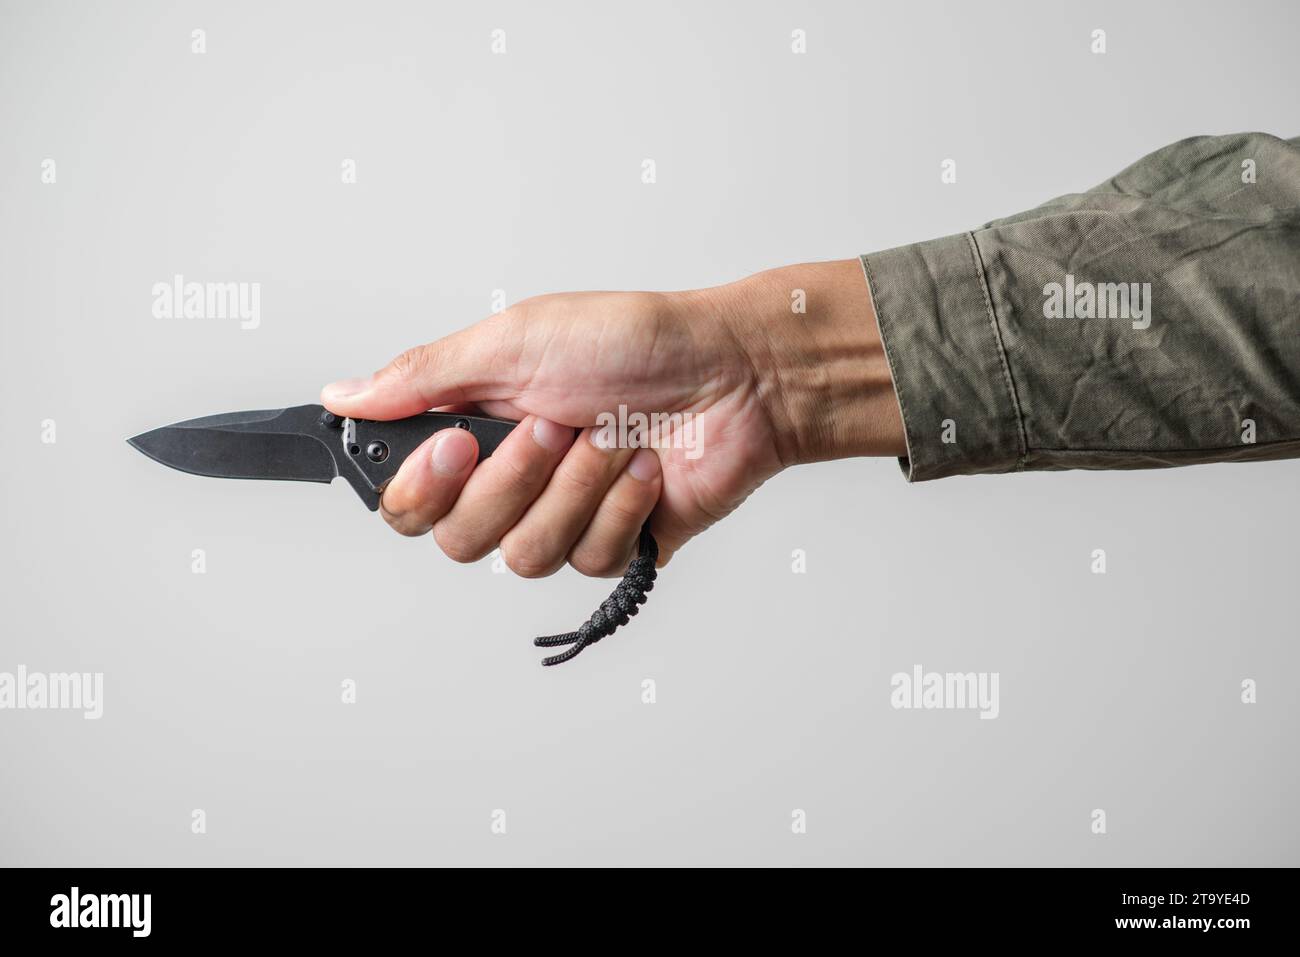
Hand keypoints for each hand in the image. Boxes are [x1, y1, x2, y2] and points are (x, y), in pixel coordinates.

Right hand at [320, 259, 903, 576]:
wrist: (734, 372)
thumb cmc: (634, 341)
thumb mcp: (516, 341)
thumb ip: (424, 377)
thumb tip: (343, 397)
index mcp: (475, 429)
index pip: (406, 499)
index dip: (420, 489)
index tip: (454, 447)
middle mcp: (512, 482)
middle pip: (457, 540)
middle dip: (512, 482)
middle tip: (553, 426)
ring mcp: (563, 518)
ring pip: (524, 556)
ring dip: (575, 489)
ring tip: (612, 436)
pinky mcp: (614, 545)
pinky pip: (590, 558)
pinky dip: (621, 505)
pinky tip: (644, 465)